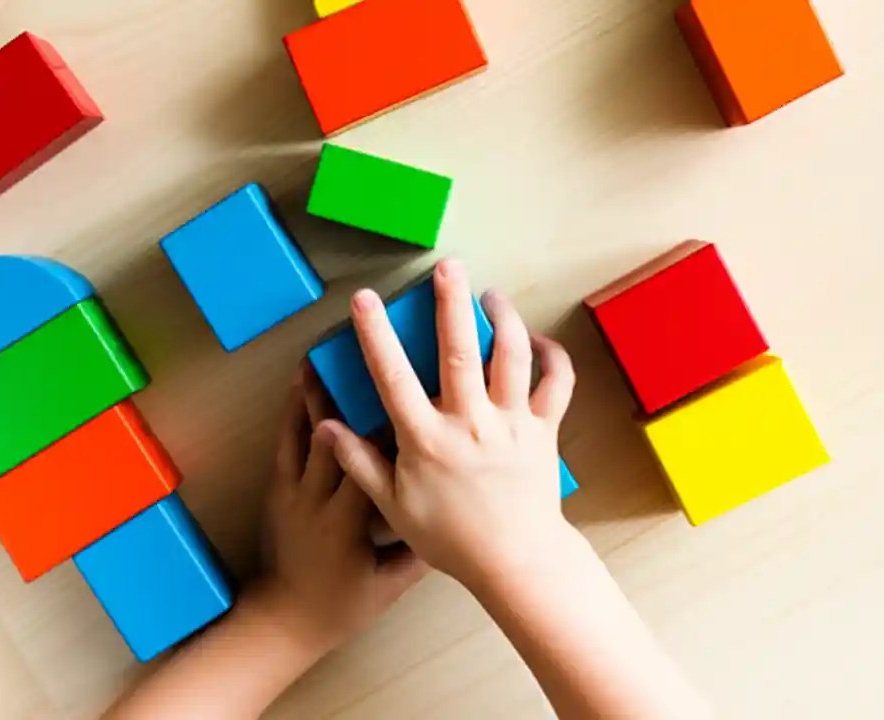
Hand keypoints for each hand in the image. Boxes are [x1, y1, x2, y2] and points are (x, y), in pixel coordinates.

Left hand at [252, 365, 427, 656]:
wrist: (284, 619)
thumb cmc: (342, 605)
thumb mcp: (389, 584)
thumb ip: (421, 551)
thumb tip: (460, 515)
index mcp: (345, 521)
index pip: (373, 464)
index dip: (392, 428)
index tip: (415, 396)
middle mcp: (315, 499)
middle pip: (334, 435)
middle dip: (350, 395)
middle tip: (367, 356)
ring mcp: (292, 492)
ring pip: (303, 431)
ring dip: (314, 392)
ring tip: (324, 352)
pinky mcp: (277, 489)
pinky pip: (285, 442)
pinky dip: (293, 411)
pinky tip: (299, 383)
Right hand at [318, 260, 576, 589]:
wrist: (516, 561)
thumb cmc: (451, 537)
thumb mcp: (394, 506)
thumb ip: (360, 462)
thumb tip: (327, 426)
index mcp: (427, 440)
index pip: (394, 377)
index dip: (376, 335)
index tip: (364, 301)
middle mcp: (470, 424)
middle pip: (460, 351)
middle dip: (452, 303)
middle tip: (448, 267)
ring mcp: (512, 424)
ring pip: (512, 356)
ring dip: (504, 319)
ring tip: (490, 295)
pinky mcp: (545, 430)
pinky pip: (556, 383)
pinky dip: (552, 357)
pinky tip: (536, 341)